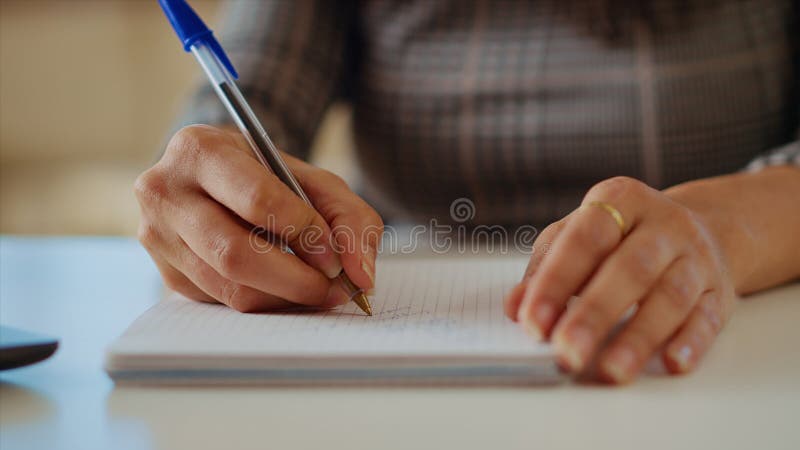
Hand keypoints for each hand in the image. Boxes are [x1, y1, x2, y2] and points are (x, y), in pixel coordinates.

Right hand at [135, 125, 382, 311]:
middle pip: (235, 253)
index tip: (336, 258)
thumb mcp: (314, 181)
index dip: (304, 233)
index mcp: (200, 149)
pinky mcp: (166, 272)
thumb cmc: (269, 178)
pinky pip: (222, 302)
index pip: (256, 200)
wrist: (217, 182)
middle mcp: (165, 191)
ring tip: (317, 290)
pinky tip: (283, 288)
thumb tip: (361, 275)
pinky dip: (265, 302)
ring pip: (229, 287)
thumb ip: (350, 218)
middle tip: (333, 288)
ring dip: (284, 298)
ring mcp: (157, 235)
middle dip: (296, 279)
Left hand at [505, 176, 735, 383]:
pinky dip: (691, 342)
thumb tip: (514, 306)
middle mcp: (663, 224)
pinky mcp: (720, 292)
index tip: (532, 322)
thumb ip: (544, 267)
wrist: (699, 226)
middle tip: (566, 351)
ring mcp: (696, 257)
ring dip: (640, 337)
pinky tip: (672, 363)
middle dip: (594, 314)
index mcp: (619, 200)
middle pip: (630, 269)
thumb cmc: (620, 236)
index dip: (556, 281)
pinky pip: (708, 318)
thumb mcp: (577, 234)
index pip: (585, 239)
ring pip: (670, 297)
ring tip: (611, 370)